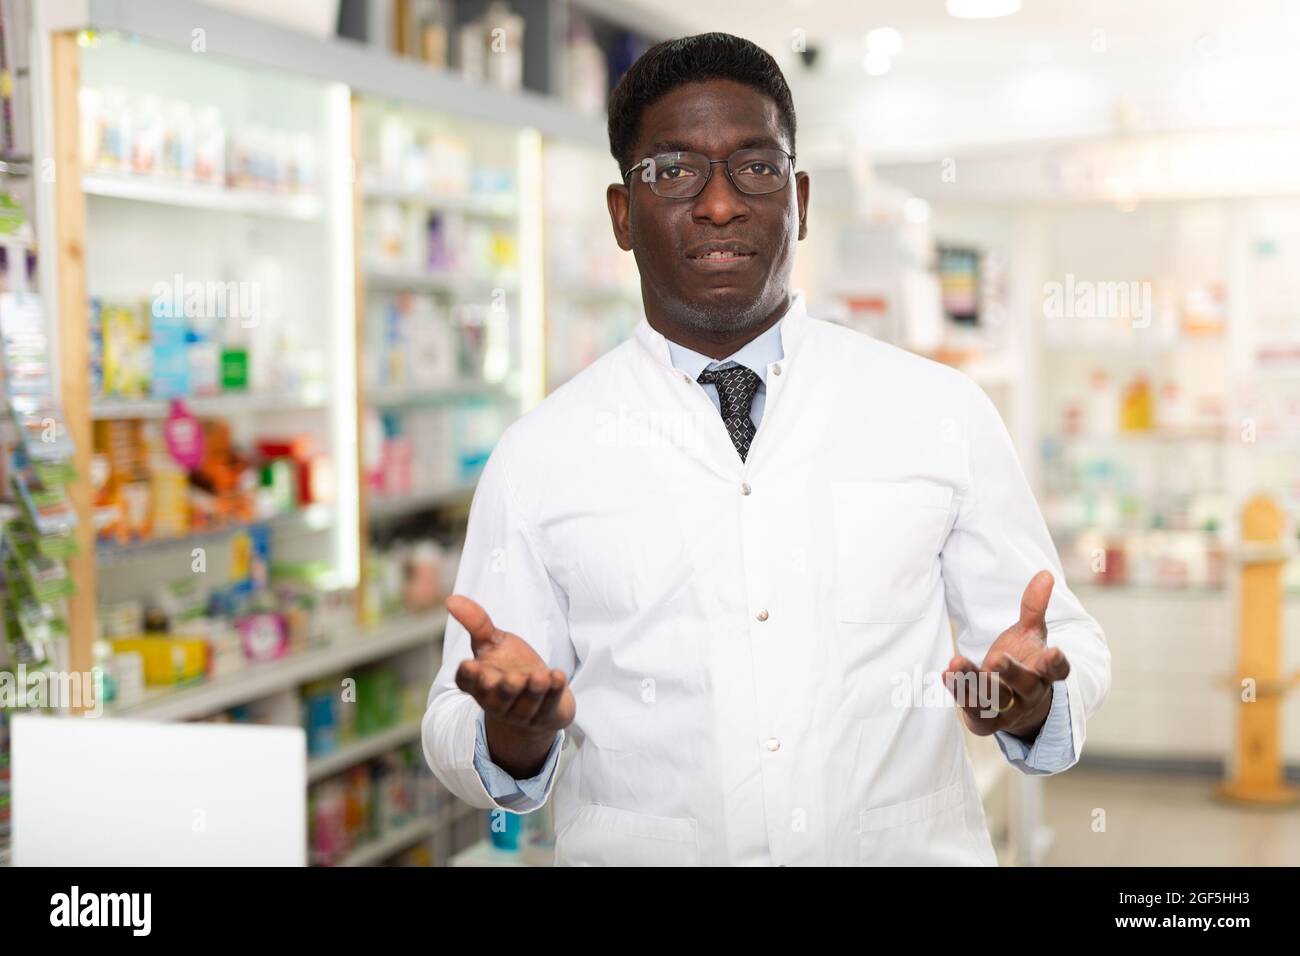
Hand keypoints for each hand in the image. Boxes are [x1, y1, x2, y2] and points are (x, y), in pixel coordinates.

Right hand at [447, 594, 575, 778]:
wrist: (538, 692)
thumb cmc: (508, 664)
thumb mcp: (491, 642)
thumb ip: (476, 623)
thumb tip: (451, 599)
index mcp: (479, 684)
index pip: (467, 683)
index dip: (468, 676)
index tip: (469, 665)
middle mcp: (498, 701)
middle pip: (498, 699)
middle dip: (504, 690)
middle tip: (509, 679)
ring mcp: (522, 712)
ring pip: (526, 704)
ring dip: (533, 691)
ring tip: (540, 676)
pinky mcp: (547, 713)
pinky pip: (550, 704)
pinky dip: (555, 691)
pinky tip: (558, 676)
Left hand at [943, 570, 1069, 741]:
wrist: (1013, 704)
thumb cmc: (1024, 661)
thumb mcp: (1030, 634)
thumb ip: (1034, 608)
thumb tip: (1045, 574)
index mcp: (1045, 672)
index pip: (1058, 671)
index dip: (1056, 663)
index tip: (1054, 652)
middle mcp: (1030, 693)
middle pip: (1025, 685)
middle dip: (1011, 673)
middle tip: (996, 659)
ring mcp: (1010, 710)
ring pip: (994, 698)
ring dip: (974, 682)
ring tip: (955, 663)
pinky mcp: (987, 721)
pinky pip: (973, 709)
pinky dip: (959, 692)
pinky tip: (946, 675)